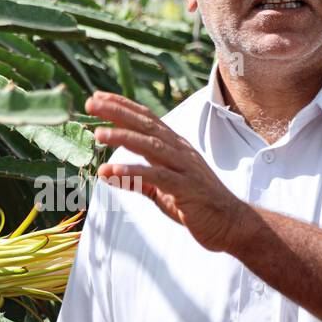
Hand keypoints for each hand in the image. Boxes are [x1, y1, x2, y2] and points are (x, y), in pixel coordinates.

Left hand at [87, 92, 250, 252]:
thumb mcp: (160, 190)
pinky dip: (135, 172)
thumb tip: (105, 173)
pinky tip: (114, 170)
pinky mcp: (186, 188)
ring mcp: (184, 168)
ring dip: (124, 137)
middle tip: (91, 101)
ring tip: (99, 133)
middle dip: (118, 111)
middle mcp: (179, 151)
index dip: (121, 106)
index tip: (97, 97)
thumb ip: (135, 180)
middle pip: (146, 125)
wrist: (230, 224)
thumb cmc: (195, 205)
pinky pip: (157, 176)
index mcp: (173, 147)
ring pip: (151, 145)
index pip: (145, 119)